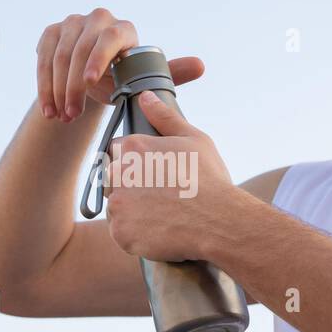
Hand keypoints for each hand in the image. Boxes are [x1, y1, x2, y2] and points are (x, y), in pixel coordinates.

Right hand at [35, 8, 204, 121]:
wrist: (94, 81)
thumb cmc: (125, 79)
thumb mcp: (145, 78)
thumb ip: (170, 73)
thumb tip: (201, 66)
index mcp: (124, 29)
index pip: (111, 36)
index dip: (98, 59)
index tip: (89, 85)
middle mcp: (97, 19)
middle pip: (80, 48)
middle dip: (73, 85)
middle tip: (72, 114)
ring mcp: (71, 24)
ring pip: (59, 55)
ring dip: (56, 89)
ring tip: (61, 116)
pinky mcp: (51, 33)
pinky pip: (43, 58)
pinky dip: (43, 85)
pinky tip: (48, 108)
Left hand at [103, 90, 235, 261]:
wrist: (219, 221)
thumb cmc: (210, 180)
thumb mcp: (194, 140)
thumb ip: (165, 117)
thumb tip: (146, 97)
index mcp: (133, 147)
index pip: (118, 149)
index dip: (136, 161)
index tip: (154, 172)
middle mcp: (119, 173)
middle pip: (113, 178)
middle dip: (130, 185)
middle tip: (160, 196)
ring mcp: (117, 205)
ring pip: (116, 207)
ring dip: (132, 211)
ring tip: (162, 215)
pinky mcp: (121, 232)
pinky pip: (121, 232)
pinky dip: (136, 234)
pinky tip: (159, 231)